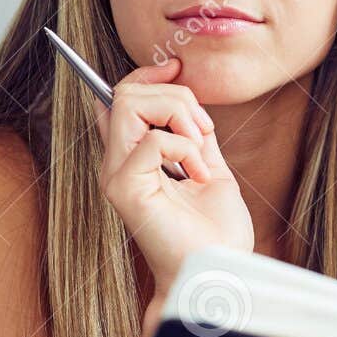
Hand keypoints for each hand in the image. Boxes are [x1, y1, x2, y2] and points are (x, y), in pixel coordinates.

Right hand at [92, 56, 254, 292]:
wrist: (220, 270)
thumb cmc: (216, 232)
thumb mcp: (210, 168)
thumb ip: (192, 135)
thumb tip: (183, 99)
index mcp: (135, 159)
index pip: (120, 98)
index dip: (145, 74)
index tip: (176, 66)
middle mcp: (118, 164)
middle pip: (125, 91)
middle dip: (174, 95)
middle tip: (203, 128)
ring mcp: (116, 176)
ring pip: (129, 102)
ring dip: (178, 115)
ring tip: (201, 150)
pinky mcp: (123, 189)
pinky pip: (153, 140)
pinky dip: (185, 148)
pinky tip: (197, 174)